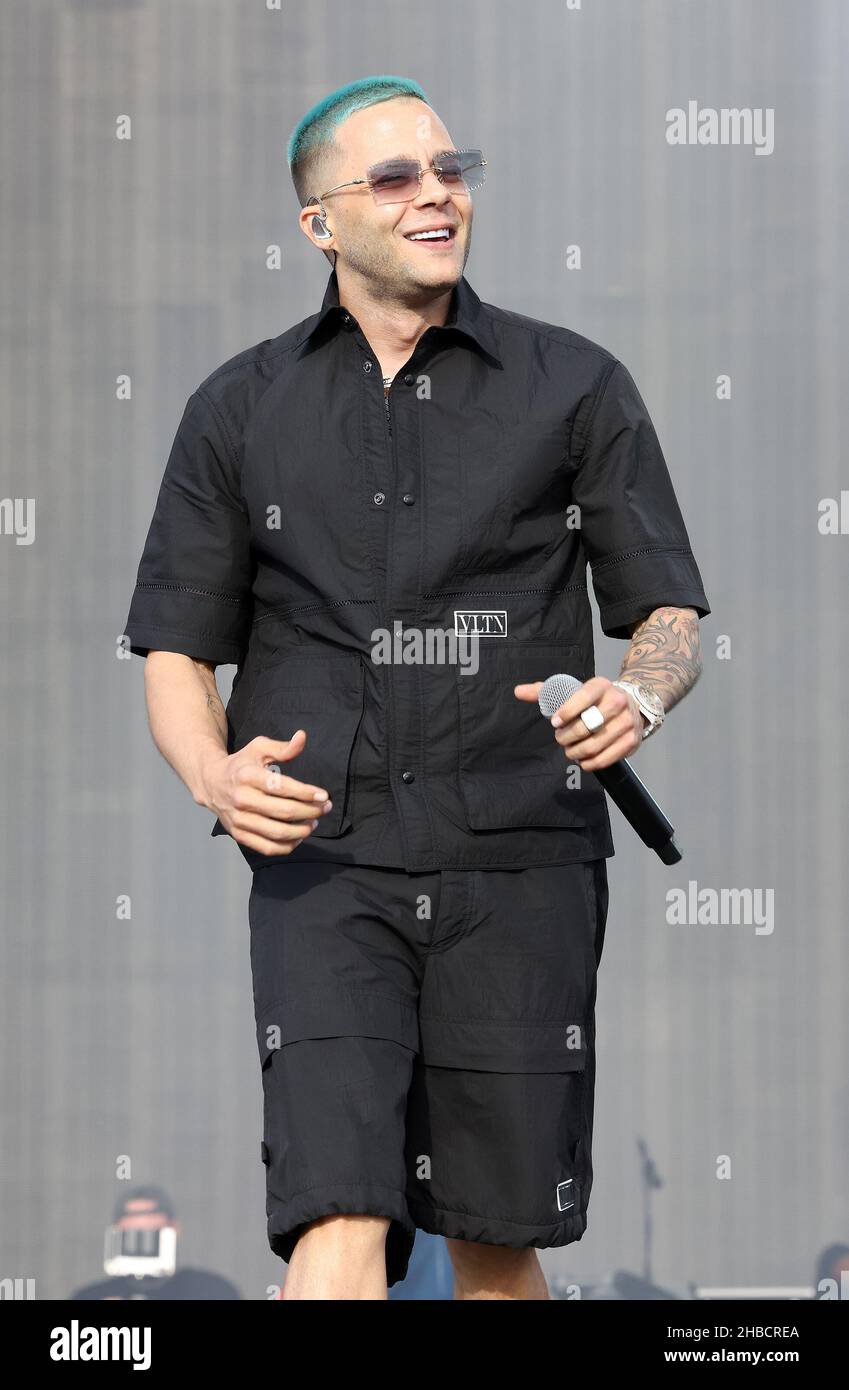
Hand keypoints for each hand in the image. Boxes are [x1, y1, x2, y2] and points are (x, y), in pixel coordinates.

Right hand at [198, 729, 333, 856]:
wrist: (211, 782)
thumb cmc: (241, 764)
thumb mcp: (259, 748)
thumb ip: (282, 747)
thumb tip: (302, 737)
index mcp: (247, 776)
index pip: (282, 787)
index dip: (306, 793)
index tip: (324, 795)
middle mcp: (241, 799)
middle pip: (284, 811)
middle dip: (310, 811)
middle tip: (325, 808)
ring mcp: (239, 820)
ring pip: (278, 833)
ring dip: (302, 830)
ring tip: (314, 823)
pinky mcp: (239, 834)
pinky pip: (267, 848)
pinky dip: (287, 846)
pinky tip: (299, 837)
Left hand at [513, 675, 644, 771]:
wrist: (632, 704)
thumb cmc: (594, 700)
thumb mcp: (573, 690)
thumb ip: (545, 691)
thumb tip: (518, 691)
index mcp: (601, 685)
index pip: (583, 696)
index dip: (567, 711)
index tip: (555, 722)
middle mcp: (617, 701)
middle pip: (587, 725)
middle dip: (567, 736)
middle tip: (560, 738)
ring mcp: (627, 722)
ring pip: (595, 745)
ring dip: (576, 752)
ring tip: (570, 750)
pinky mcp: (632, 740)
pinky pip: (607, 758)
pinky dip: (590, 763)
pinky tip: (582, 760)